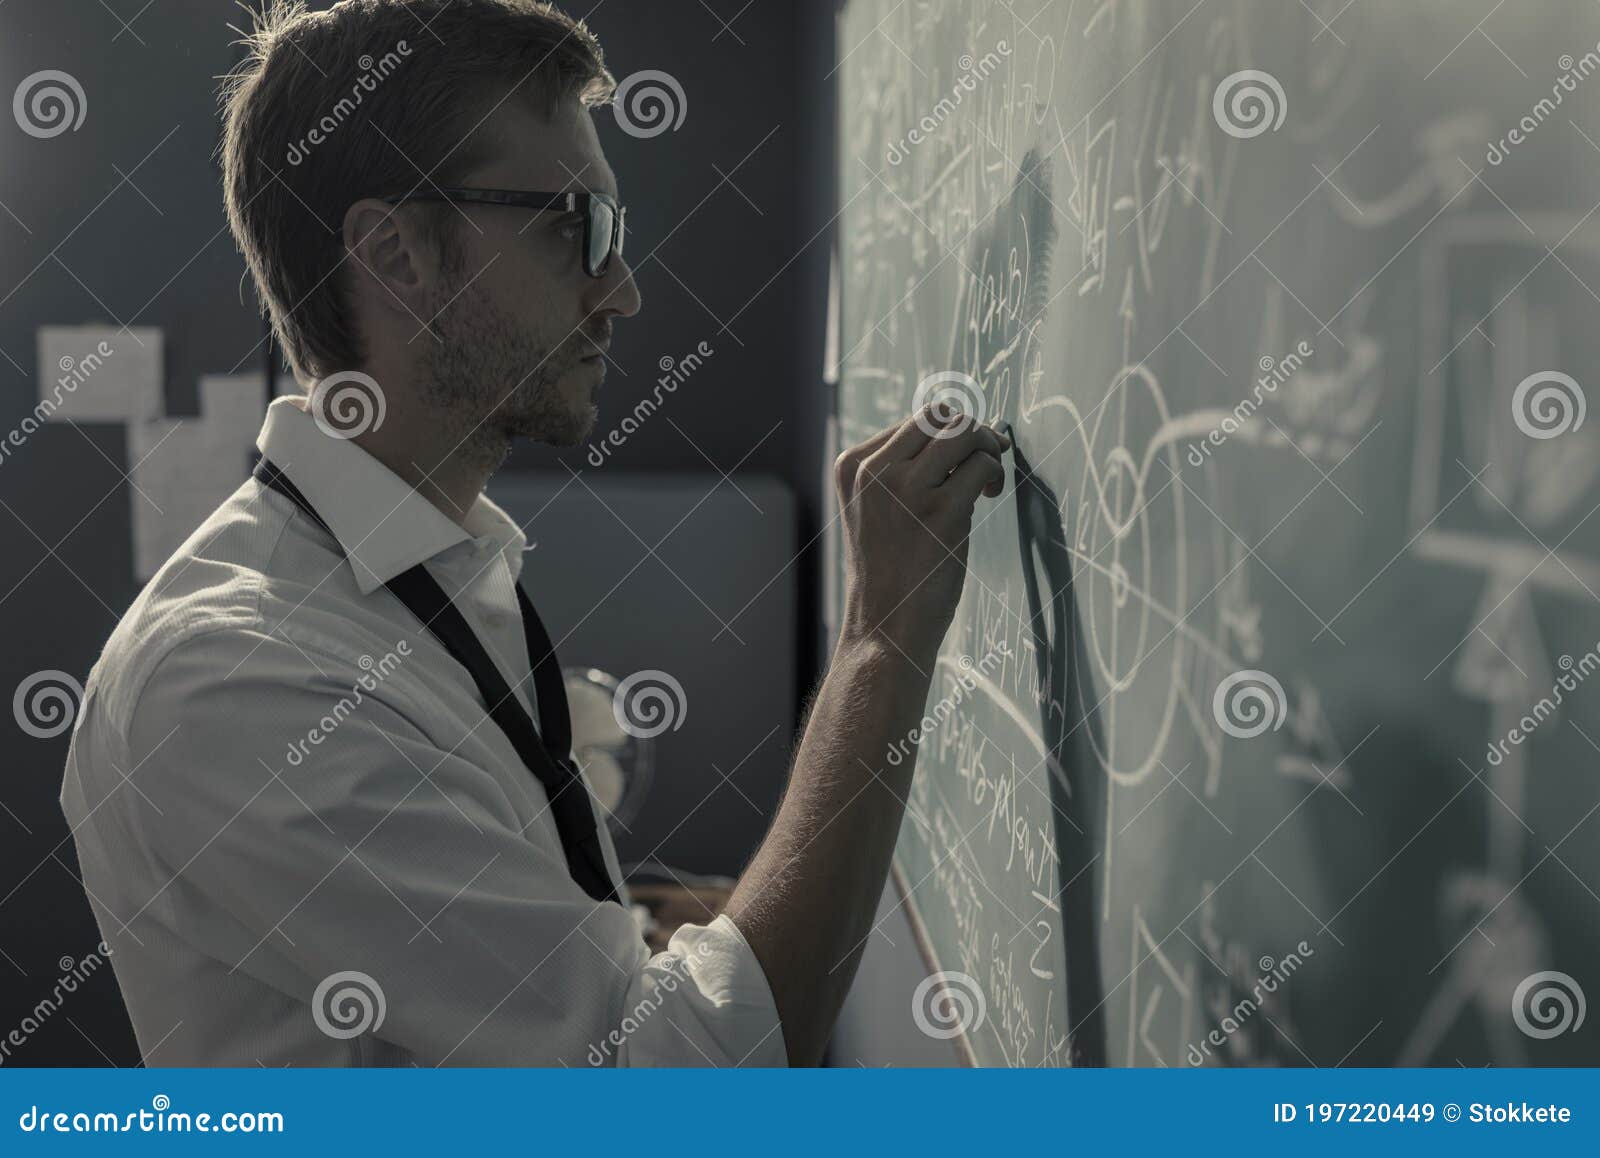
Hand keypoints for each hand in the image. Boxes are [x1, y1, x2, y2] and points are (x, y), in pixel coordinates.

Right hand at [833, 403, 1008, 668]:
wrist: (885, 627)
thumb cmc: (889, 573)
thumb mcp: (876, 511)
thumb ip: (903, 472)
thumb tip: (962, 432)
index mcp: (852, 466)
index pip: (913, 421)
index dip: (948, 433)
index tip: (964, 458)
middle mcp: (874, 471)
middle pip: (939, 416)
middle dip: (971, 431)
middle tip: (985, 459)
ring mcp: (906, 489)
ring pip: (964, 432)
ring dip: (987, 448)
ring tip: (988, 481)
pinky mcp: (940, 511)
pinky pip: (981, 465)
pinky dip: (993, 474)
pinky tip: (989, 497)